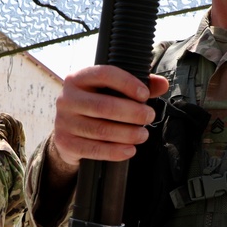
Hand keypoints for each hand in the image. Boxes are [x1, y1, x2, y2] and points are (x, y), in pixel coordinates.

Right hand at [49, 65, 167, 170]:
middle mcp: (67, 98)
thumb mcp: (111, 92)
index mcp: (78, 78)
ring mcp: (64, 121)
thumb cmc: (95, 106)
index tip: (145, 95)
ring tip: (143, 135)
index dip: (127, 83)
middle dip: (132, 113)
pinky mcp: (65, 143)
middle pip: (104, 106)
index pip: (104, 74)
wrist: (67, 131)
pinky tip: (130, 150)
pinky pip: (94, 150)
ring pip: (101, 130)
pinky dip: (115, 152)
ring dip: (128, 134)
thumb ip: (138, 86)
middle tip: (149, 116)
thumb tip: (162, 84)